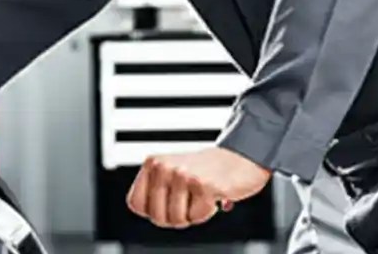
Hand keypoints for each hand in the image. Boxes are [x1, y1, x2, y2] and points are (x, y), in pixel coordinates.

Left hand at [126, 147, 270, 228]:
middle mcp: (164, 166)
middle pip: (157, 217)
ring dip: (193, 214)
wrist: (242, 158)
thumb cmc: (207, 171)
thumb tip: (147, 212)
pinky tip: (214, 195)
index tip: (170, 202)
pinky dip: (208, 212)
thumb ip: (155, 191)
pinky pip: (197, 217)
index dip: (154, 211)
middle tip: (190, 201)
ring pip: (177, 219)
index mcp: (153, 163)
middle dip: (176, 217)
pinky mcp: (204, 185)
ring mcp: (183, 175)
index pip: (135, 204)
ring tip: (201, 196)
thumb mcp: (172, 175)